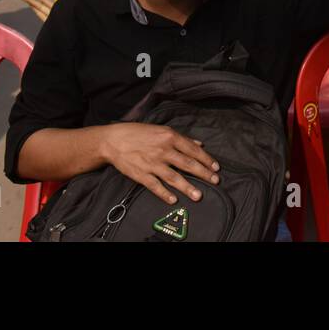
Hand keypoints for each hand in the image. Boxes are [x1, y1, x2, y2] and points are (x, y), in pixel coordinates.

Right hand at [100, 122, 220, 205]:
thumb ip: (181, 138)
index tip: (216, 167)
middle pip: (187, 164)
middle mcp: (163, 150)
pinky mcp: (141, 174)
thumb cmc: (138, 133)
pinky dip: (164, 194)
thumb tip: (199, 143)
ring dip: (187, 187)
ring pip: (174, 177)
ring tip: (199, 195)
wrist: (113, 140)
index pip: (193, 150)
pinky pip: (155, 186)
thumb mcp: (161, 129)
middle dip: (203, 173)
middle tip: (215, 181)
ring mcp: (152, 163)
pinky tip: (173, 200)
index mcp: (169, 137)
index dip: (206, 159)